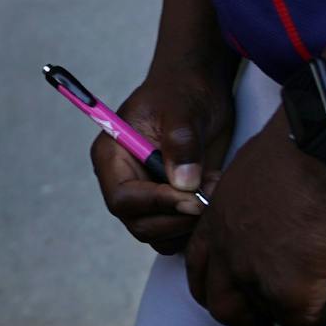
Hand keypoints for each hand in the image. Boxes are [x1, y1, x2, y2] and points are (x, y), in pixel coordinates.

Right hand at [91, 59, 234, 254]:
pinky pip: (178, 234)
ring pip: (160, 235)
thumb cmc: (183, 91)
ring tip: (213, 187)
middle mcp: (125, 181)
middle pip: (140, 224)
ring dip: (190, 223)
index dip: (156, 204)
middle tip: (209, 194)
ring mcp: (147, 196)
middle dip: (178, 217)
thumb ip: (180, 142)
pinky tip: (213, 193)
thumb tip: (182, 183)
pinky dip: (198, 225)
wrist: (199, 90)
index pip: (122, 197)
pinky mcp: (170, 205)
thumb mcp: (182, 108)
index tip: (192, 198)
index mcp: (112, 156)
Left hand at [183, 112, 325, 325]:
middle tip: (272, 313)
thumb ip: (250, 206)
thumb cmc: (295, 148)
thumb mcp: (252, 175)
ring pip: (253, 317)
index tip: (242, 290)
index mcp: (215, 218)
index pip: (198, 265)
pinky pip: (297, 322)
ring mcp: (251, 270)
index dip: (218, 284)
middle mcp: (225, 247)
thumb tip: (271, 220)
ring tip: (302, 313)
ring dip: (276, 320)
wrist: (320, 148)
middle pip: (217, 302)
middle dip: (243, 313)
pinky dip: (313, 321)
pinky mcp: (287, 288)